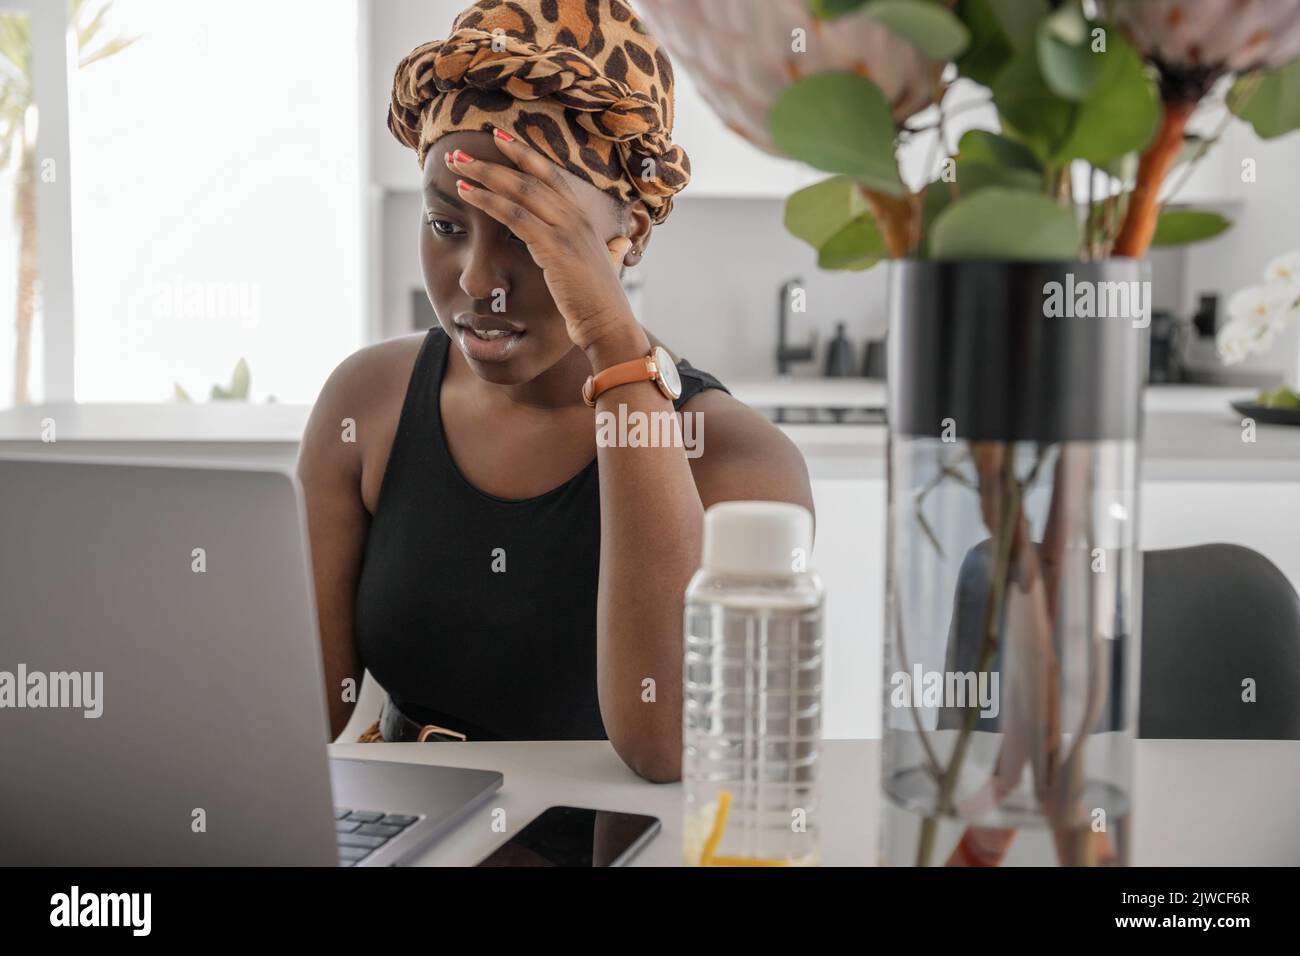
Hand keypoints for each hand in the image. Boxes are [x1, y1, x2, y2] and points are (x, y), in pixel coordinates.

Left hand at [445, 129, 644, 364]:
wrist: (608, 325)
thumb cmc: (602, 302)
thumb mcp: (608, 267)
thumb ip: (613, 252)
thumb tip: (620, 244)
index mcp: (583, 219)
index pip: (551, 175)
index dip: (524, 154)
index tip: (498, 139)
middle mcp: (575, 217)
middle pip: (529, 177)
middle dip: (492, 161)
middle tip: (459, 152)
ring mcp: (566, 230)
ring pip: (519, 190)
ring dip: (483, 175)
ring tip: (455, 165)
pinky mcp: (554, 247)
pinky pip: (514, 215)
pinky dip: (488, 200)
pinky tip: (467, 193)